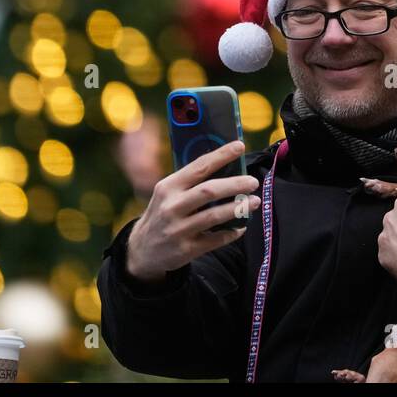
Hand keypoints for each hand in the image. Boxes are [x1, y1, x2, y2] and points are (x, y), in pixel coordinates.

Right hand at [124, 140, 259, 282]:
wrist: (142, 251)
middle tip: (253, 181)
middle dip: (235, 184)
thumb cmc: (163, 214)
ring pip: (214, 216)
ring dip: (239, 208)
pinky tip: (241, 226)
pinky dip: (232, 232)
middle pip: (209, 191)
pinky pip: (216, 239)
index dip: (221, 155)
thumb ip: (190, 182)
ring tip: (254, 202)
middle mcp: (171, 207)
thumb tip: (227, 166)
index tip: (240, 146)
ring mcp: (178, 230)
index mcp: (168, 187)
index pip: (198, 167)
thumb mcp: (167, 193)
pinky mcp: (186, 250)